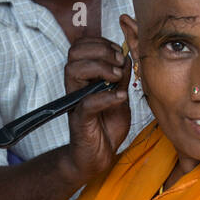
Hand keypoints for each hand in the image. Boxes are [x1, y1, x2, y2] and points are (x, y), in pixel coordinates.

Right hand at [62, 35, 130, 181]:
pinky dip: (106, 97)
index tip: (119, 53)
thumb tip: (126, 56)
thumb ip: (121, 78)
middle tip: (119, 63)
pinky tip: (120, 97)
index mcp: (84, 78)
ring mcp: (76, 102)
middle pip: (74, 52)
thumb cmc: (107, 126)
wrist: (100, 156)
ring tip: (117, 78)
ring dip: (99, 68)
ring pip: (73, 69)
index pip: (80, 46)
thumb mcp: (120, 96)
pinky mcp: (80, 120)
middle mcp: (76, 86)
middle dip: (101, 51)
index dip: (100, 43)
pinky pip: (88, 102)